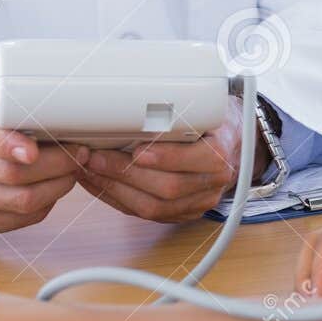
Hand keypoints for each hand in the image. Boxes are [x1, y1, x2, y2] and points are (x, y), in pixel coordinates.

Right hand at [0, 59, 87, 232]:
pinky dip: (45, 204)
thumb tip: (31, 67)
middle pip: (14, 174)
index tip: (33, 149)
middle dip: (58, 163)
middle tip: (80, 151)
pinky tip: (53, 186)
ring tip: (73, 168)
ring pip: (21, 200)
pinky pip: (19, 219)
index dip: (9, 145)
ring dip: (58, 186)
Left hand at [79, 101, 268, 222]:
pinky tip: (96, 184)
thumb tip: (134, 104)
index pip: (197, 160)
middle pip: (167, 188)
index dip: (166, 158)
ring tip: (88, 170)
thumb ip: (179, 110)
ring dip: (114, 189)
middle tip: (95, 158)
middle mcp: (212, 183)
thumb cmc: (213, 121)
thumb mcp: (203, 106)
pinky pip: (143, 215)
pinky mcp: (180, 214)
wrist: (233, 145)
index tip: (136, 150)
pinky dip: (115, 199)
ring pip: (152, 208)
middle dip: (125, 174)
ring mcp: (197, 203)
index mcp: (220, 153)